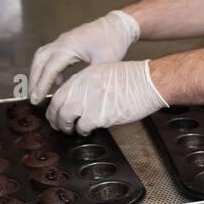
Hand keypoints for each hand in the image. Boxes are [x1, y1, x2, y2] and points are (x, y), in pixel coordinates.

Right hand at [28, 10, 139, 104]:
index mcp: (70, 46)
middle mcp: (62, 42)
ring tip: (38, 91)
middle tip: (32, 97)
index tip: (35, 99)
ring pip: (42, 57)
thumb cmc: (114, 41)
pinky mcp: (67, 43)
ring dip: (38, 73)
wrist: (119, 25)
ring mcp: (63, 41)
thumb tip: (78, 95)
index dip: (41, 85)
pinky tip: (58, 82)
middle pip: (39, 60)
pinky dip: (48, 69)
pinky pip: (50, 55)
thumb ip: (90, 78)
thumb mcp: (105, 63)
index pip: (50, 68)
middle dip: (33, 80)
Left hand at [44, 60, 168, 134]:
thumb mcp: (105, 73)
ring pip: (65, 118)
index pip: (59, 93)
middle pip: (57, 106)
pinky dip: (83, 131)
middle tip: (60, 126)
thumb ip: (89, 85)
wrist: (148, 82)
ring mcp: (88, 101)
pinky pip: (82, 127)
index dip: (55, 107)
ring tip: (72, 130)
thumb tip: (81, 98)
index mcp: (83, 77)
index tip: (56, 113)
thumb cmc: (134, 78)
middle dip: (56, 119)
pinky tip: (88, 131)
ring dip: (66, 127)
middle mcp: (82, 88)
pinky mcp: (98, 115)